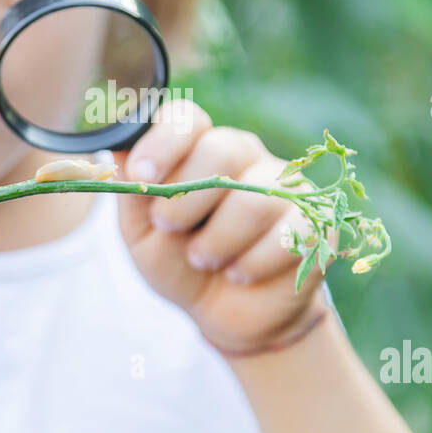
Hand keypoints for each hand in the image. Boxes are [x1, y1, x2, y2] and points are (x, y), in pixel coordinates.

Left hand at [111, 99, 336, 353]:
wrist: (224, 314)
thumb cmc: (179, 263)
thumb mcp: (141, 232)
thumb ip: (131, 190)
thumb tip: (115, 148)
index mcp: (200, 149)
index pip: (188, 118)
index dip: (164, 142)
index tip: (143, 176)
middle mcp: (246, 158)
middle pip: (223, 150)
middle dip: (187, 198)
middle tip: (169, 228)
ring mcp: (285, 188)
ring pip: (253, 199)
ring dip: (217, 241)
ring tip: (204, 260)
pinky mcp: (316, 223)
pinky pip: (288, 235)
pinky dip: (253, 263)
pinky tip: (240, 274)